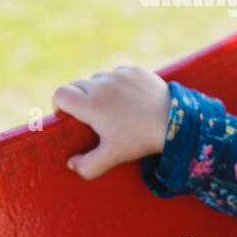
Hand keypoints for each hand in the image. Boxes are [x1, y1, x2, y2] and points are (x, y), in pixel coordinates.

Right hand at [52, 66, 171, 179]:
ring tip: (114, 108)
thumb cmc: (141, 139)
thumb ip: (88, 166)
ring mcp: (119, 75)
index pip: (59, 94)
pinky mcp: (136, 71)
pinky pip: (119, 74)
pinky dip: (120, 84)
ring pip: (98, 78)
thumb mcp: (114, 156)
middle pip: (77, 85)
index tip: (69, 116)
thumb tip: (71, 164)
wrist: (177, 122)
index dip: (60, 105)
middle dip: (79, 99)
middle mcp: (101, 84)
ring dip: (100, 90)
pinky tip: (131, 99)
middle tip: (94, 116)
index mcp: (90, 104)